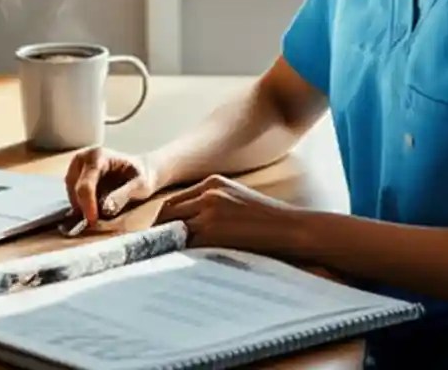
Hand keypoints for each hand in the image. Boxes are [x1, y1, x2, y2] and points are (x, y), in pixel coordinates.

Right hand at [64, 147, 159, 225]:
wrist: (142, 171)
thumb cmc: (142, 176)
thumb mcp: (140, 186)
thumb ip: (123, 195)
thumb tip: (105, 209)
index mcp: (99, 156)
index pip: (86, 184)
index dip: (88, 204)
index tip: (93, 221)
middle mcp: (84, 157)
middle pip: (76, 188)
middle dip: (84, 207)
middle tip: (96, 222)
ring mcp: (77, 165)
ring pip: (72, 192)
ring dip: (82, 206)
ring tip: (97, 215)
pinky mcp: (75, 175)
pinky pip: (73, 194)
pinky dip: (81, 204)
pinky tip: (92, 210)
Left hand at [153, 175, 303, 255]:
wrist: (293, 229)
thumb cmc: (270, 222)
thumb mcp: (238, 202)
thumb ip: (213, 207)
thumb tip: (188, 228)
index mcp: (213, 182)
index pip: (174, 201)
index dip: (164, 221)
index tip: (160, 236)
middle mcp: (208, 192)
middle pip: (167, 212)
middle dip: (159, 232)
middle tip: (154, 251)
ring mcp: (209, 211)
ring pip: (172, 228)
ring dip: (166, 245)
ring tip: (161, 261)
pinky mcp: (212, 231)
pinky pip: (185, 245)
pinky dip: (178, 255)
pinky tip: (177, 265)